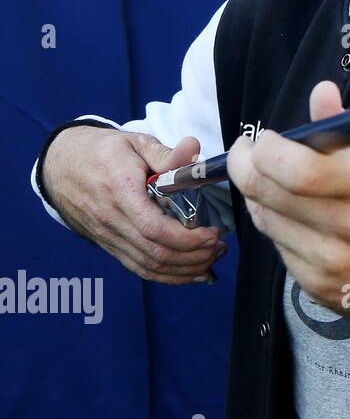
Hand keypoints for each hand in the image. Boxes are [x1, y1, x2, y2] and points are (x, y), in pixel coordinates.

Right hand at [42, 126, 226, 283]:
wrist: (61, 166)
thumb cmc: (102, 151)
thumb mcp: (135, 142)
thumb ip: (166, 153)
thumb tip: (194, 149)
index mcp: (120, 193)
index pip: (155, 228)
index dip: (189, 239)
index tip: (214, 234)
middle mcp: (112, 221)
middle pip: (156, 253)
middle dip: (194, 257)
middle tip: (220, 248)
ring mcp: (109, 237)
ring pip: (148, 266)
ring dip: (185, 270)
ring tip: (212, 259)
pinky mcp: (109, 245)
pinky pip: (138, 268)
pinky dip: (168, 276)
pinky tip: (192, 273)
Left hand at [226, 81, 349, 336]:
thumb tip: (320, 94)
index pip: (296, 168)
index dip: (267, 149)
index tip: (267, 138)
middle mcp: (349, 226)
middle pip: (265, 192)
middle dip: (245, 164)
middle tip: (250, 152)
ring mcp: (331, 262)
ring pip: (264, 220)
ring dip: (261, 196)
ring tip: (274, 181)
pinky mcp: (319, 287)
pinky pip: (279, 249)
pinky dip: (281, 228)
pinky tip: (300, 218)